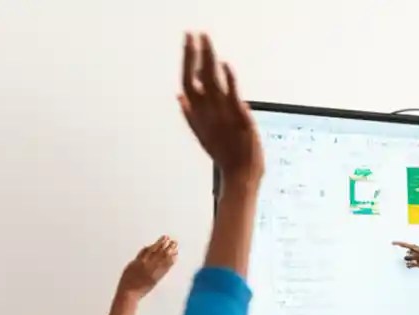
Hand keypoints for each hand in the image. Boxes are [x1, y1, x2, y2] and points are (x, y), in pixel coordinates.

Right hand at [119, 236, 177, 297]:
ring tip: (175, 247)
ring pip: (163, 259)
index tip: (164, 238)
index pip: (151, 249)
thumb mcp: (131, 265)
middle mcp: (146, 265)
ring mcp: (152, 271)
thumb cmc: (127, 280)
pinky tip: (175, 257)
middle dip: (166, 246)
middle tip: (173, 241)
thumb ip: (139, 257)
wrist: (129, 292)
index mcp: (139, 260)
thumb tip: (147, 249)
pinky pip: (165, 268)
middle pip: (159, 252)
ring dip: (170, 252)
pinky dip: (171, 261)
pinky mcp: (156, 278)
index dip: (159, 243)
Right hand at [178, 33, 262, 183]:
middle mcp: (207, 112)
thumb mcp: (202, 134)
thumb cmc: (224, 156)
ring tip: (205, 38)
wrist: (239, 176)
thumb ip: (190, 115)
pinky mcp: (239, 118)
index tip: (188, 41)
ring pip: (211, 81)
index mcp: (197, 115)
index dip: (186, 61)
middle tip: (191, 33)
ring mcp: (222, 115)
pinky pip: (232, 96)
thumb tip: (179, 97)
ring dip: (208, 58)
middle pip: (195, 77)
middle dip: (192, 53)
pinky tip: (225, 65)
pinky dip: (228, 80)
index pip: (187, 82)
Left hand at [394, 242, 418, 273]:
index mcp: (417, 248)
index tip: (393, 243)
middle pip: (407, 253)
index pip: (405, 244)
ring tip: (415, 262)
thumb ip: (416, 249)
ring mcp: (415, 258)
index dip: (398, 243)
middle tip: (416, 258)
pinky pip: (408, 265)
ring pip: (407, 258)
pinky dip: (409, 265)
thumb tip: (409, 251)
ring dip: (409, 260)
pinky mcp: (416, 264)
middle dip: (410, 256)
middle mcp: (415, 252)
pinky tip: (411, 266)